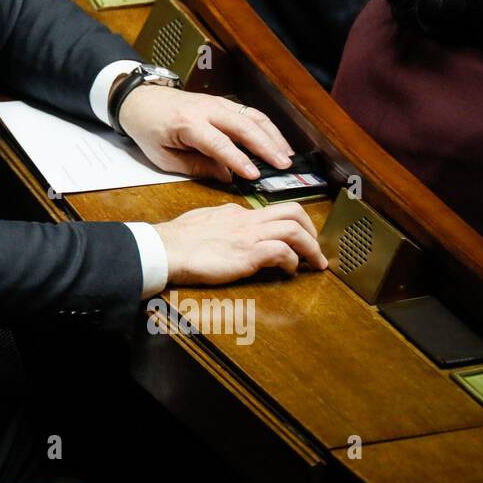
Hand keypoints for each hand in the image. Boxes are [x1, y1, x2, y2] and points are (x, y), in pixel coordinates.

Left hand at [118, 85, 292, 182]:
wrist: (139, 100)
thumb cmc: (148, 129)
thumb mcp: (163, 157)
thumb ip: (196, 167)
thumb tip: (227, 176)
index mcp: (187, 123)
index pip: (219, 143)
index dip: (238, 160)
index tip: (255, 175)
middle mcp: (206, 109)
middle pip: (243, 126)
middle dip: (266, 146)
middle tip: (283, 165)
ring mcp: (216, 103)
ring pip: (252, 116)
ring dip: (272, 135)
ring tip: (287, 156)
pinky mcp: (222, 102)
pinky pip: (249, 113)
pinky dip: (266, 127)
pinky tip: (277, 142)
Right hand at [155, 202, 328, 285]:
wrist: (165, 249)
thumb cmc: (176, 241)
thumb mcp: (202, 222)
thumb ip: (220, 223)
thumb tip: (229, 230)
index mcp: (235, 212)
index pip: (272, 212)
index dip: (291, 225)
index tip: (298, 239)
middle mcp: (246, 219)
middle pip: (293, 211)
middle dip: (312, 230)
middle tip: (317, 248)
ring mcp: (248, 235)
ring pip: (294, 229)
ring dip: (312, 247)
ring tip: (316, 263)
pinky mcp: (247, 253)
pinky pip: (282, 251)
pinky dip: (292, 261)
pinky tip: (289, 271)